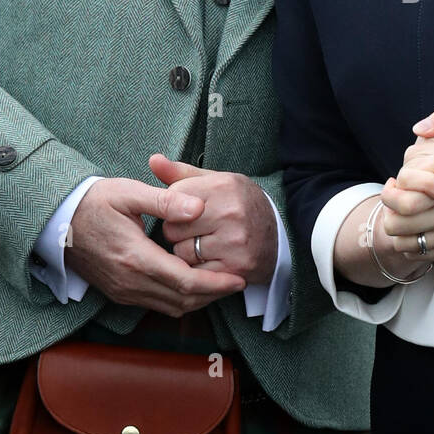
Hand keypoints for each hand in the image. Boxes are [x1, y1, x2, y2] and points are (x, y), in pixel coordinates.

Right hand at [63, 177, 245, 315]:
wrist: (56, 221)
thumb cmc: (93, 202)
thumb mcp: (128, 192)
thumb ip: (166, 201)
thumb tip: (199, 207)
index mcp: (135, 258)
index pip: (186, 282)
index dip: (216, 284)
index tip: (238, 280)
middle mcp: (129, 282)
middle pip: (183, 300)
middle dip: (213, 294)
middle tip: (237, 283)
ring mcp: (123, 291)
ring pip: (171, 306)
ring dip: (198, 300)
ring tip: (220, 284)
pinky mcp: (119, 293)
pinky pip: (157, 304)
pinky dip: (180, 299)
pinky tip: (192, 284)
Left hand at [150, 154, 278, 286]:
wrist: (280, 233)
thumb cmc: (239, 204)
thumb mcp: (215, 182)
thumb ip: (181, 173)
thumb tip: (153, 160)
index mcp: (222, 186)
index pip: (172, 198)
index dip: (173, 207)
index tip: (188, 209)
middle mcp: (230, 212)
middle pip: (172, 228)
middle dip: (176, 232)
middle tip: (195, 230)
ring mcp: (234, 242)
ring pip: (182, 253)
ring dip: (186, 252)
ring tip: (203, 244)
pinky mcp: (236, 267)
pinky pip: (196, 273)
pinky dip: (198, 269)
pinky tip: (212, 259)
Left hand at [382, 98, 433, 258]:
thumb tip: (420, 127)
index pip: (398, 202)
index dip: (389, 194)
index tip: (393, 187)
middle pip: (395, 226)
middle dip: (390, 214)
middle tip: (394, 205)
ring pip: (404, 244)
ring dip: (401, 232)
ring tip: (404, 218)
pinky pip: (422, 254)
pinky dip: (415, 245)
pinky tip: (420, 230)